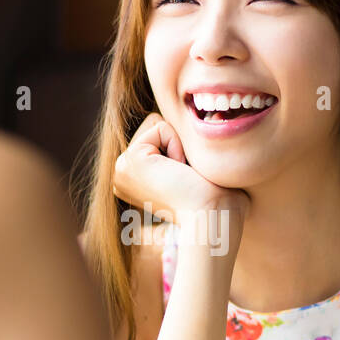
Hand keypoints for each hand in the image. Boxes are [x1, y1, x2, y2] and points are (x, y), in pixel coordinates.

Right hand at [112, 113, 248, 232]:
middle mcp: (122, 175)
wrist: (212, 220)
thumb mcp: (196, 172)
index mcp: (135, 180)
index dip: (184, 148)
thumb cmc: (217, 203)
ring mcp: (121, 169)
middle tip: (188, 179)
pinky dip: (178, 145)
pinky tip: (180, 174)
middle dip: (180, 144)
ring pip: (158, 124)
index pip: (161, 134)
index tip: (190, 180)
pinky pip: (160, 126)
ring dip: (180, 146)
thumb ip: (186, 150)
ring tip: (184, 178)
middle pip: (157, 125)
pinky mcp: (129, 161)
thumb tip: (209, 119)